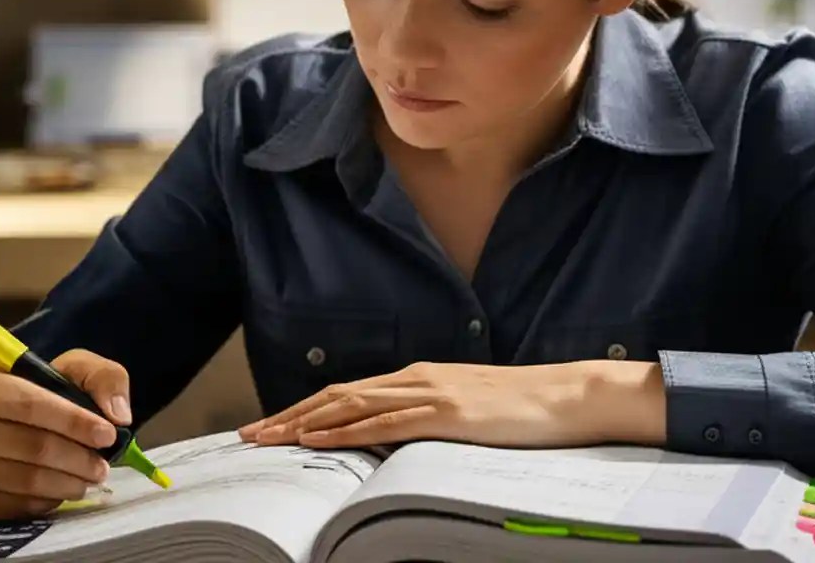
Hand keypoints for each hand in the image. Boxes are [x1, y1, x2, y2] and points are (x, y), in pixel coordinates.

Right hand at [0, 349, 132, 524]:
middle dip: (76, 458)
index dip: (72, 421)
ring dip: (67, 483)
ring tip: (90, 479)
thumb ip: (103, 378)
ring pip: (23, 480)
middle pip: (28, 446)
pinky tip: (60, 490)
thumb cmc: (40, 395)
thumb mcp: (74, 370)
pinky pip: (12, 507)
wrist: (5, 427)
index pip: (27, 404)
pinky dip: (45, 502)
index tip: (107, 434)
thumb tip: (117, 414)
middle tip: (103, 465)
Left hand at [237, 361, 665, 449]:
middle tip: (249, 435)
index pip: (347, 391)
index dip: (303, 407)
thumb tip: (396, 435)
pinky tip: (320, 438)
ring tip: (268, 438)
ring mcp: (429, 393)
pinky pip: (386, 422)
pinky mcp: (446, 413)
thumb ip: (428, 414)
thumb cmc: (521, 406)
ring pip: (350, 405)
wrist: (566, 395)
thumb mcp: (465, 407)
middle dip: (287, 415)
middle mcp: (414, 378)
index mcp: (417, 376)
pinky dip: (346, 430)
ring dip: (303, 422)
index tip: (270, 425)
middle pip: (336, 395)